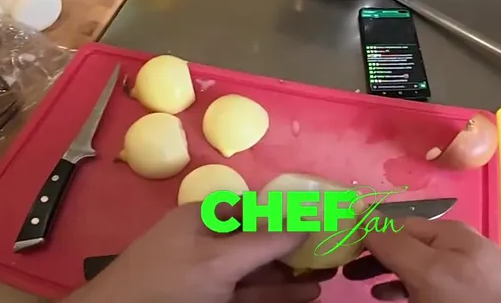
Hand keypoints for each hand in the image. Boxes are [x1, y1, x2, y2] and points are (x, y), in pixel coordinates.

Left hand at [66, 203, 332, 302]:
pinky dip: (276, 294)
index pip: (252, 206)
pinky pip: (250, 295)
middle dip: (295, 248)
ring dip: (291, 275)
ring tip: (329, 277)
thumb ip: (264, 242)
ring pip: (257, 272)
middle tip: (332, 252)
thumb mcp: (219, 259)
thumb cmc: (168, 281)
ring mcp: (209, 277)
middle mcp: (207, 243)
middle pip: (258, 240)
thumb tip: (305, 221)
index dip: (286, 212)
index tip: (320, 218)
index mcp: (202, 218)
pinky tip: (304, 296)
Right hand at [342, 218, 500, 301]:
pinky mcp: (470, 293)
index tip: (334, 244)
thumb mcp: (429, 270)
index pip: (394, 223)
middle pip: (403, 244)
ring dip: (383, 273)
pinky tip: (388, 297)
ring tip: (357, 283)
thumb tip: (359, 207)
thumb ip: (394, 242)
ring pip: (414, 267)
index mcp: (446, 233)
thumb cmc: (474, 298)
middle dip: (371, 254)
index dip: (363, 232)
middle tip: (340, 268)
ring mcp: (463, 271)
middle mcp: (454, 246)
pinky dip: (404, 289)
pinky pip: (429, 285)